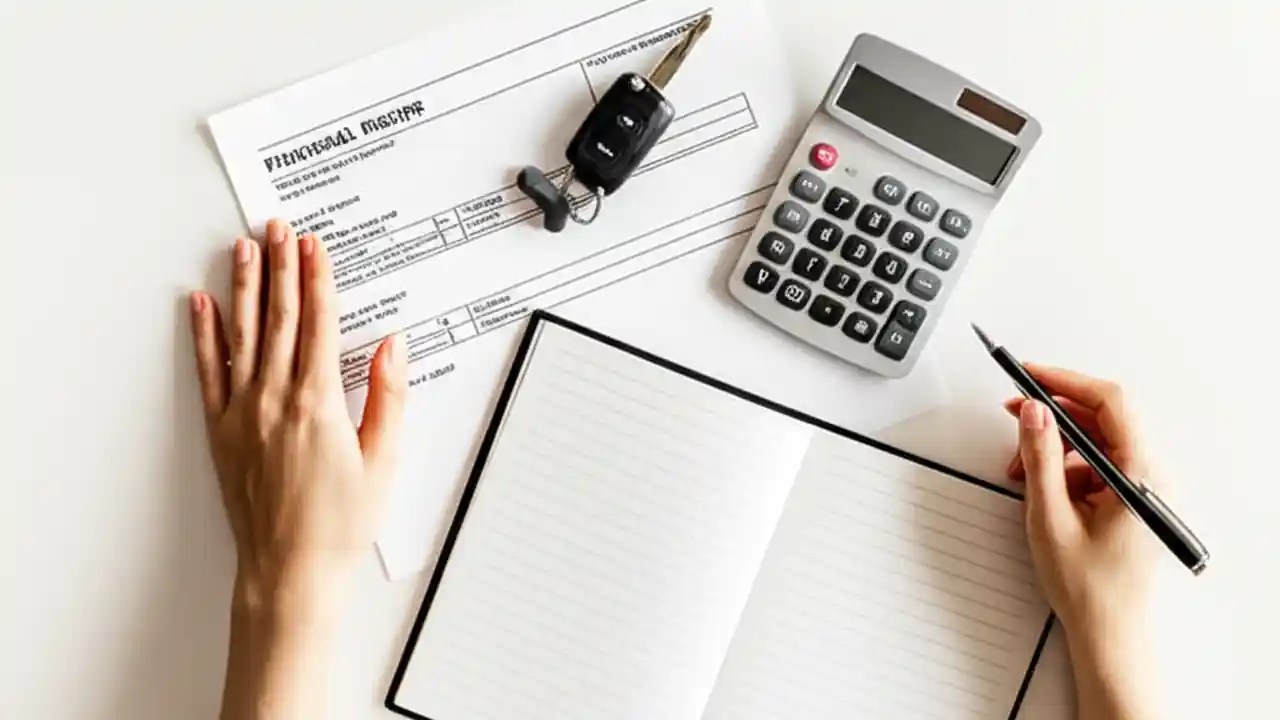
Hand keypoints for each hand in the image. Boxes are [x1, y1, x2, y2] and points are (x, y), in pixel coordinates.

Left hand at [189, 220, 405, 601]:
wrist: (292, 571)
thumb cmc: (340, 524)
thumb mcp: (384, 460)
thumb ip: (388, 397)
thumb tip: (393, 346)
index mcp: (319, 403)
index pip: (318, 324)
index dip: (316, 280)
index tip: (314, 246)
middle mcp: (276, 400)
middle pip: (279, 319)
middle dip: (281, 268)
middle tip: (278, 229)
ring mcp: (244, 414)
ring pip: (243, 336)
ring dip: (245, 288)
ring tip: (243, 250)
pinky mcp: (223, 433)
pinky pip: (210, 373)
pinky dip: (205, 336)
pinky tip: (202, 306)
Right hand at [1004, 365, 1161, 718]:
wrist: (1107, 630)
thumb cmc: (1088, 587)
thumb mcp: (1050, 516)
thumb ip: (1040, 458)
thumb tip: (1034, 412)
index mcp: (1140, 475)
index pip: (1110, 402)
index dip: (1067, 381)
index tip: (1031, 375)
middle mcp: (1150, 475)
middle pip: (1102, 419)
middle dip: (1053, 413)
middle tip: (1015, 411)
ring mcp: (1142, 487)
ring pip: (1095, 441)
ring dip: (1054, 445)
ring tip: (1021, 469)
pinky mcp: (1130, 498)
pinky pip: (1096, 464)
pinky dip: (1064, 467)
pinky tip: (1040, 486)